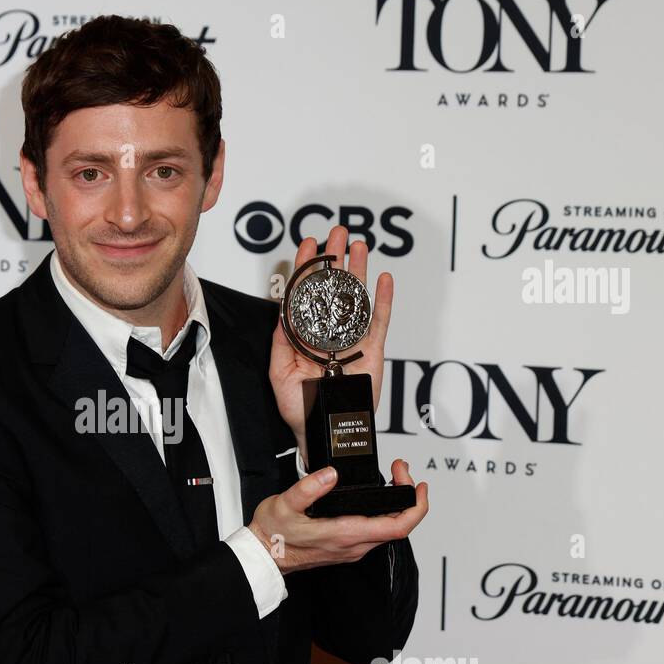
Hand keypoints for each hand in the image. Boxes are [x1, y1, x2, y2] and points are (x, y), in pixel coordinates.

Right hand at [247, 458, 427, 573]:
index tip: (416, 485)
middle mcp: (354, 545)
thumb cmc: (273, 534)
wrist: (264, 555)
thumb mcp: (285, 504)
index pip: (398, 526)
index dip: (416, 506)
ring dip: (398, 506)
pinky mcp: (347, 547)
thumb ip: (308, 488)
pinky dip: (385, 513)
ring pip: (389, 530)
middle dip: (409, 498)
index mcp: (345, 534)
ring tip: (394, 479)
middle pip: (400, 527)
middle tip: (401, 471)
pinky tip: (378, 497)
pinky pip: (377, 532)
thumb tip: (330, 474)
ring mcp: (352, 548)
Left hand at [270, 225, 395, 461]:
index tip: (308, 244)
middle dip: (335, 260)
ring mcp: (352, 341)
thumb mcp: (279, 373)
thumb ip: (282, 341)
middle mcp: (329, 333)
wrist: (321, 432)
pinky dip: (382, 301)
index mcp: (305, 335)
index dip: (307, 269)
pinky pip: (378, 322)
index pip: (306, 294)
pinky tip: (384, 279)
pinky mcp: (372, 352)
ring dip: (359, 271)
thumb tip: (283, 311)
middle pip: (333, 289)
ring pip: (357, 299)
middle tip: (338, 232)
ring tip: (360, 245)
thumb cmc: (298, 408)